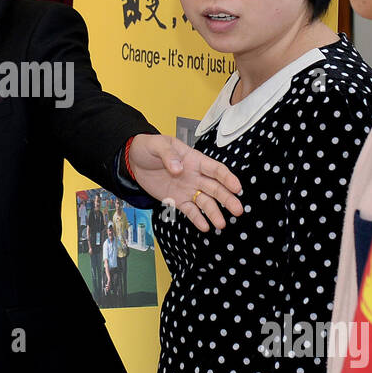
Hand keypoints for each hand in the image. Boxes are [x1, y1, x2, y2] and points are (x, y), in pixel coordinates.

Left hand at [127, 134, 242, 231]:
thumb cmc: (149, 147)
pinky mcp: (177, 199)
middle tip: (237, 210)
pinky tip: (205, 227)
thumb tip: (178, 168)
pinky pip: (190, 211)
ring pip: (205, 202)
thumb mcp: (158, 145)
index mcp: (194, 160)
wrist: (133, 160)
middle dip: (227, 199)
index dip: (227, 178)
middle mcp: (195, 176)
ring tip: (221, 224)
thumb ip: (169, 155)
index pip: (215, 169)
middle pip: (215, 188)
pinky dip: (197, 219)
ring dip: (214, 213)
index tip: (236, 187)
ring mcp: (187, 189)